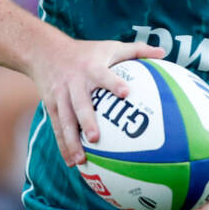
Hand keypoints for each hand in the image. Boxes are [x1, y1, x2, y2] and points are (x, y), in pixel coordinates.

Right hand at [30, 37, 166, 165]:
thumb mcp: (110, 46)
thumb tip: (164, 52)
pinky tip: (72, 162)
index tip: (126, 93)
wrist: (44, 51)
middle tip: (95, 138)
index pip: (104, 76)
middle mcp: (74, 83)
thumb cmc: (86, 51)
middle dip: (87, 121)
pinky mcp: (52, 106)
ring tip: (81, 160)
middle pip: (80, 104)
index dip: (114, 83)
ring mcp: (61, 96)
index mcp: (91, 68)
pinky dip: (63, 145)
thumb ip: (137, 51)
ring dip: (71, 141)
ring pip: (65, 120)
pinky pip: (58, 128)